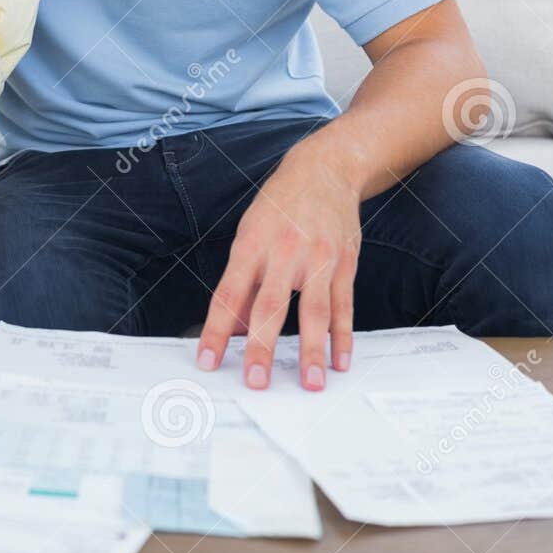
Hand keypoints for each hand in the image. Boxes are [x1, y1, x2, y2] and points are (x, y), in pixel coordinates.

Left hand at [197, 144, 361, 389]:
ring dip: (311, 350)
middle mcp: (284, 252)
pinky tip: (340, 361)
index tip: (208, 361)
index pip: (228, 294)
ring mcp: (318, 258)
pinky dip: (342, 336)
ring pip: (314, 310)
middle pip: (271, 305)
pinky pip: (343, 305)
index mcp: (251, 245)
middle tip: (257, 382)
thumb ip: (244, 283)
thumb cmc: (279, 206)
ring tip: (310, 383)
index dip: (217, 330)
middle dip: (262, 346)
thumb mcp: (250, 235)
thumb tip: (234, 329)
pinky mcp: (344, 262)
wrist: (324, 170)